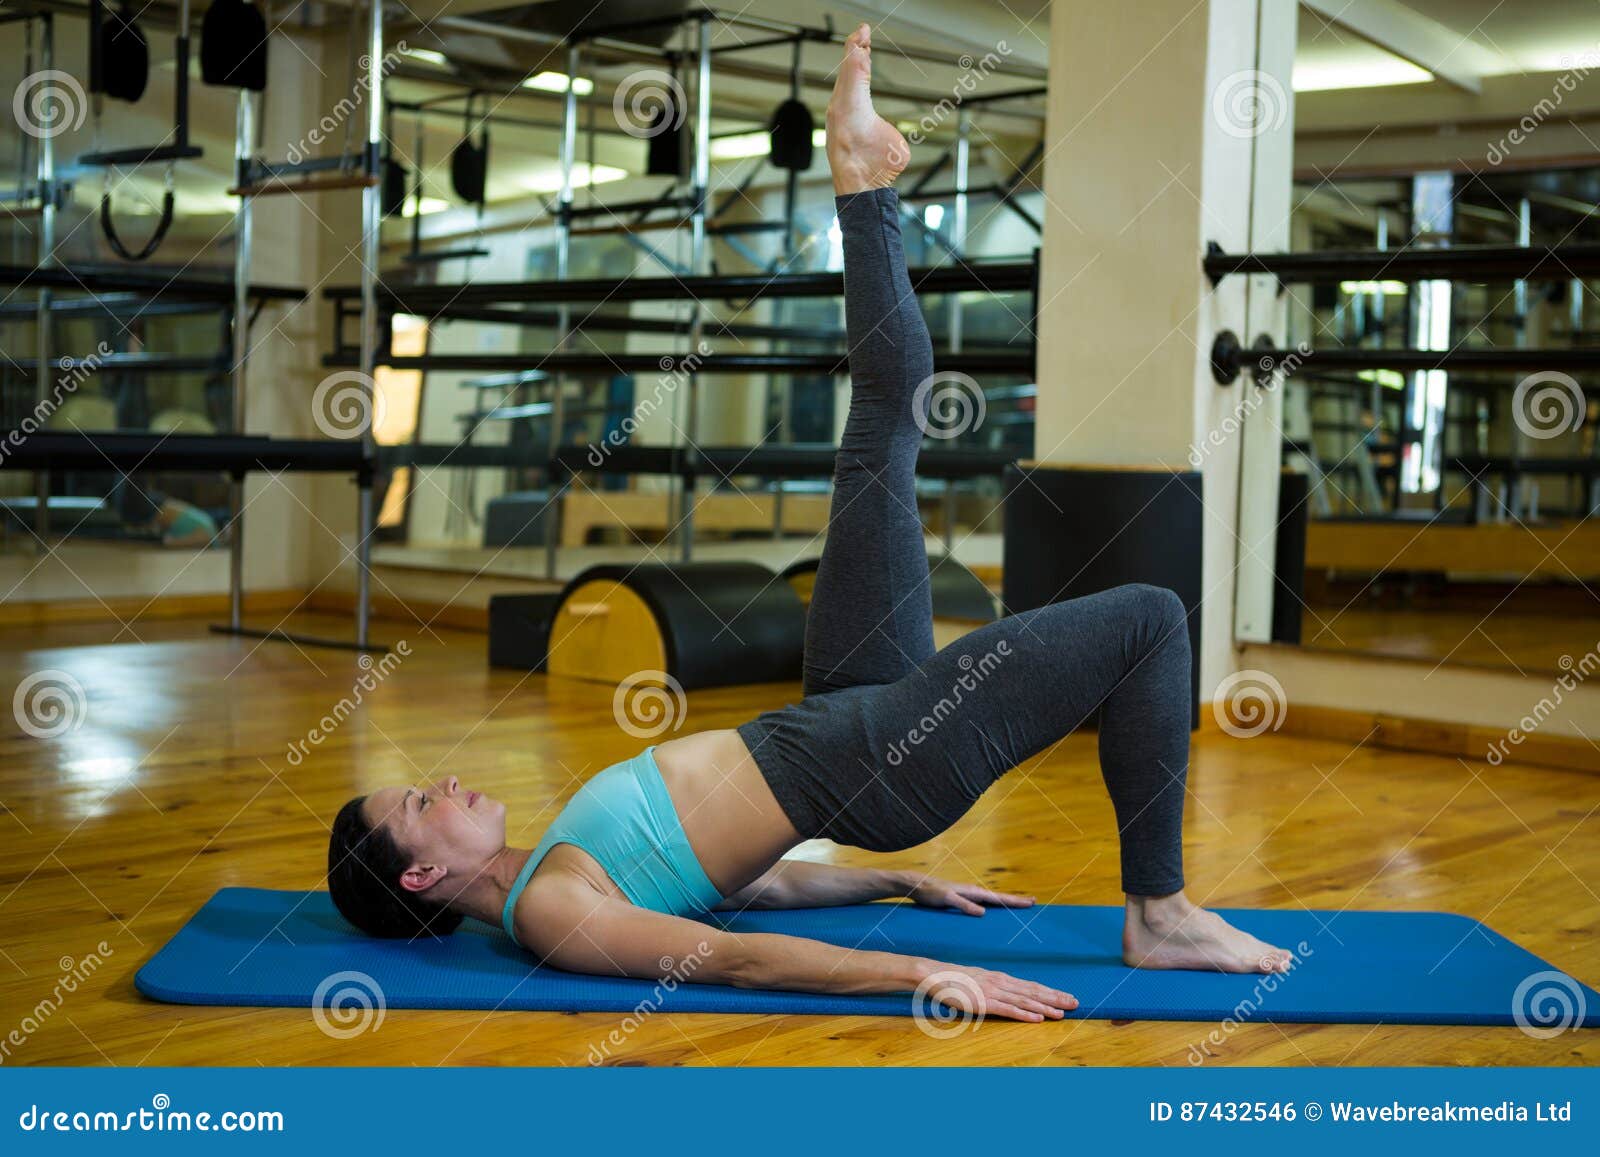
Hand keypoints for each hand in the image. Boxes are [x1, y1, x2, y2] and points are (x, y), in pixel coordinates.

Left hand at [907, 875, 1034, 915]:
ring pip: (993, 900)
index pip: (999, 897)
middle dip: (1016, 900)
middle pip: (1000, 897)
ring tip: (1018, 906)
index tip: (1031, 902)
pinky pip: (984, 903)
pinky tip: (994, 911)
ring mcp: (969, 895)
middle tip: (1033, 902)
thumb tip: (983, 912)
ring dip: (1006, 903)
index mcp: (974, 891)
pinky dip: (994, 906)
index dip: (1015, 901)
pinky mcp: (963, 899)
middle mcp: (974, 892)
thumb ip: (964, 905)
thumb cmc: (932, 892)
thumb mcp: (948, 899)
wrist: (918, 885)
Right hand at [920, 963, 1076, 1022]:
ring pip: (1025, 1001)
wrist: (936, 975)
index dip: (1051, 991)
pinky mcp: (985, 1003)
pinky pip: (1009, 1010)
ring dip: (1046, 1007)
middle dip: (1056, 997)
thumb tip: (1007, 993)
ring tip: (1062, 1012)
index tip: (1067, 996)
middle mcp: (1001, 983)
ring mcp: (994, 992)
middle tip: (1075, 1003)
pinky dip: (1025, 1014)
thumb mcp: (979, 980)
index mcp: (1001, 978)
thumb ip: (994, 986)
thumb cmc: (955, 979)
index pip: (1032, 986)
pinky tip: (1038, 1018)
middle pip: (1034, 991)